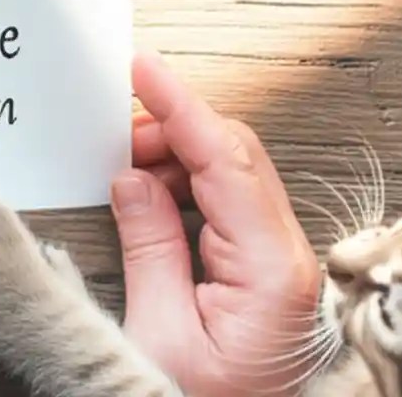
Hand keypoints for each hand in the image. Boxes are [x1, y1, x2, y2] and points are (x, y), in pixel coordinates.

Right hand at [110, 52, 321, 396]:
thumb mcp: (159, 332)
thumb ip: (149, 246)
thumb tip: (132, 179)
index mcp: (270, 269)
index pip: (226, 159)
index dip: (181, 106)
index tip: (143, 68)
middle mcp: (287, 255)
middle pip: (235, 155)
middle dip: (171, 129)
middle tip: (114, 132)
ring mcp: (281, 259)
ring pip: (232, 172)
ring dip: (176, 156)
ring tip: (125, 168)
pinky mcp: (267, 267)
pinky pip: (228, 201)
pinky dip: (187, 182)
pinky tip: (152, 192)